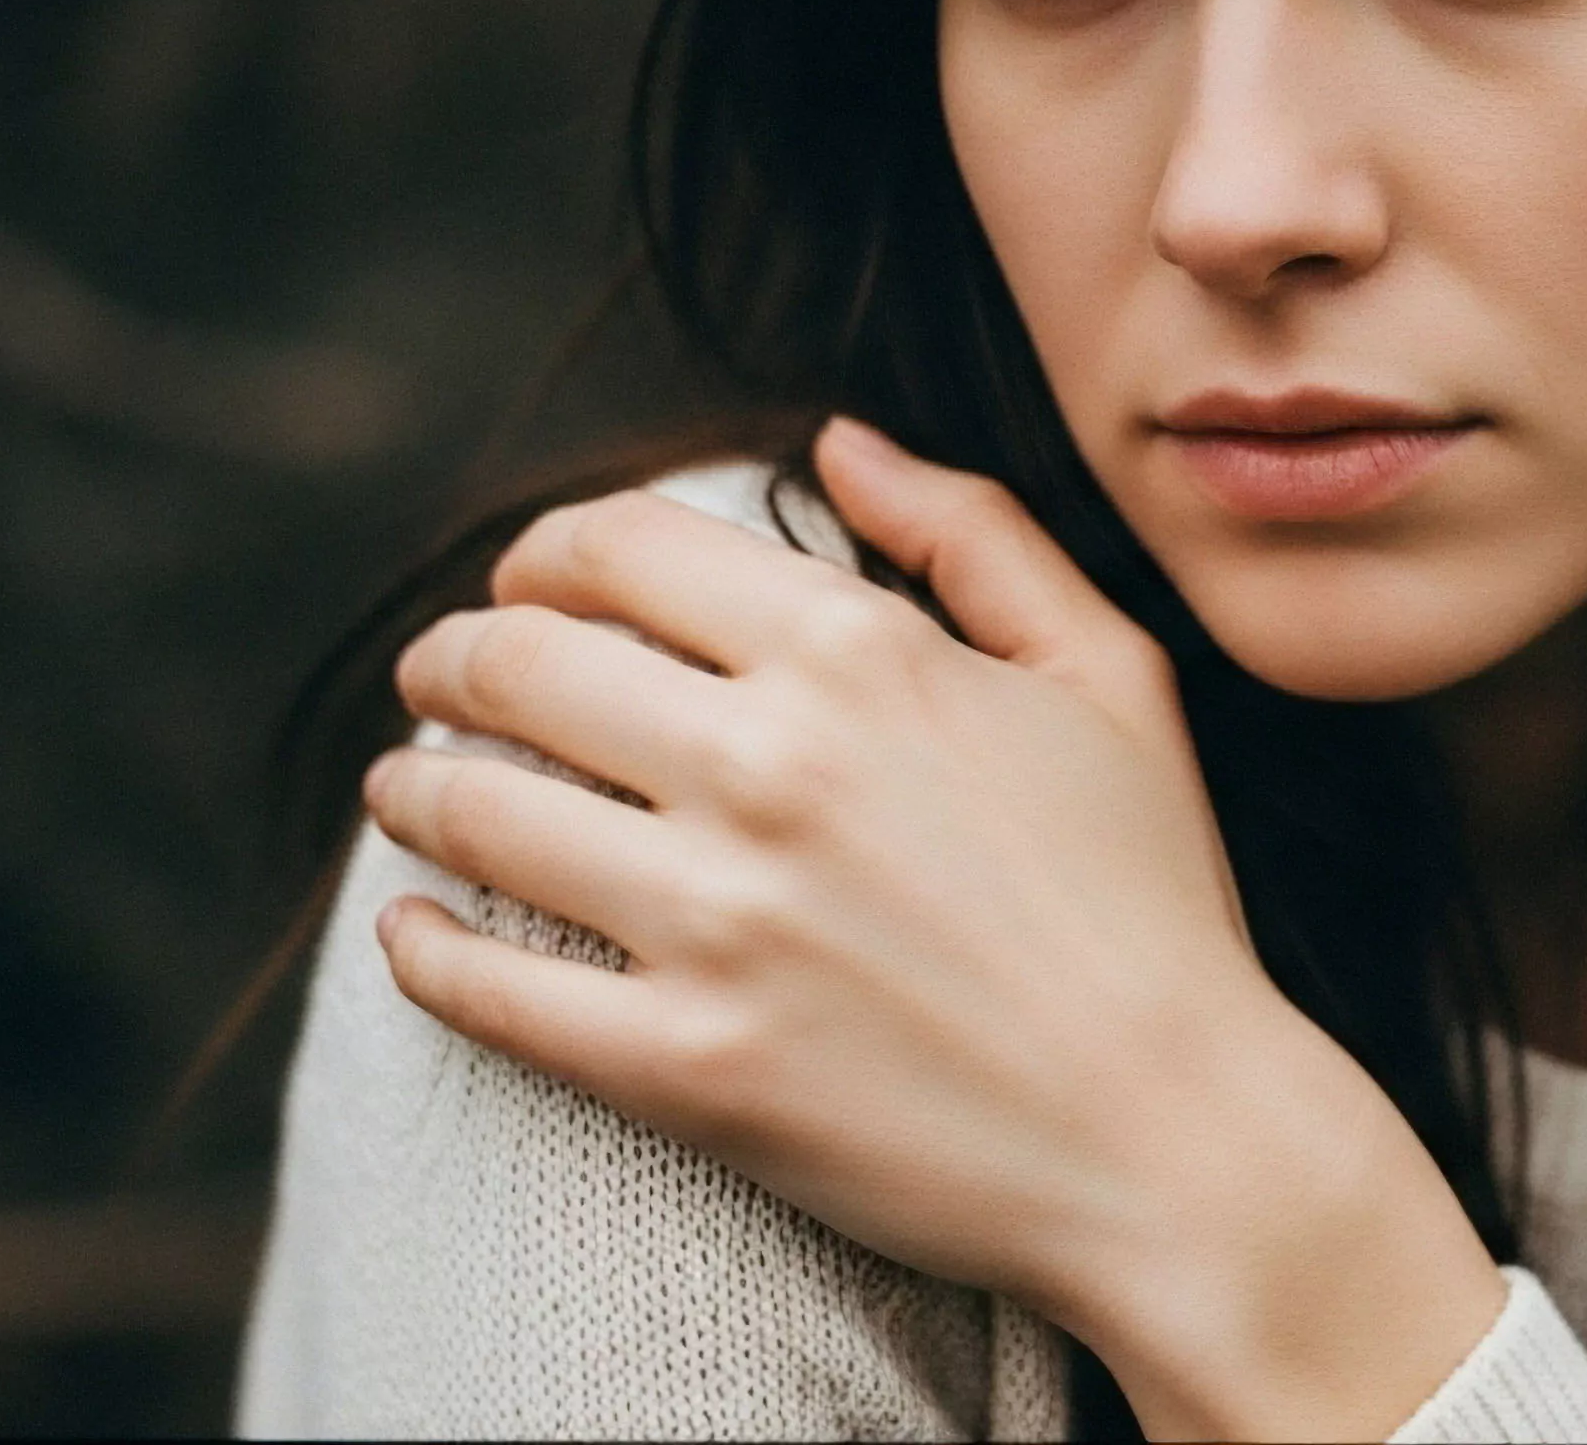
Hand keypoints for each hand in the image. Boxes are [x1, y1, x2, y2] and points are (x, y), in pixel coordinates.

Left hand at [362, 415, 1504, 1439]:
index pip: (624, 550)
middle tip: (439, 677)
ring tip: (408, 788)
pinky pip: (489, 991)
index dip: (548, 553)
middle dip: (455, 657)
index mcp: (864, 654)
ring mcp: (717, 922)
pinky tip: (412, 926)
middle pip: (519, 665)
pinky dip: (424, 948)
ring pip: (480, 812)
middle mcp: (770, 768)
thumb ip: (975, 536)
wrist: (1178, 1142)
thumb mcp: (1110, 675)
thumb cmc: (1153, 904)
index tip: (529, 583)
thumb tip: (839, 445)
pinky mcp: (684, 1066)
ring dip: (418, 787)